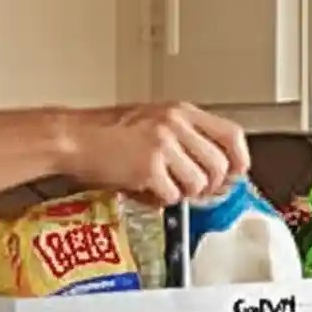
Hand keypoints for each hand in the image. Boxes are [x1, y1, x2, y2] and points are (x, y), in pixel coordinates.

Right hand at [64, 102, 250, 205]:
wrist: (72, 138)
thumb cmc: (105, 134)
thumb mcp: (152, 123)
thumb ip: (183, 141)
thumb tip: (212, 172)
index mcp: (180, 112)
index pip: (231, 134)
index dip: (239, 160)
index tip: (235, 174)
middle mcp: (176, 124)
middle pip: (218, 165)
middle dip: (207, 186)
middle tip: (189, 189)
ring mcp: (163, 144)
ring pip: (197, 184)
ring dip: (181, 193)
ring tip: (160, 186)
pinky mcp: (149, 166)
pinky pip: (171, 195)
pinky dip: (159, 200)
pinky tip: (144, 189)